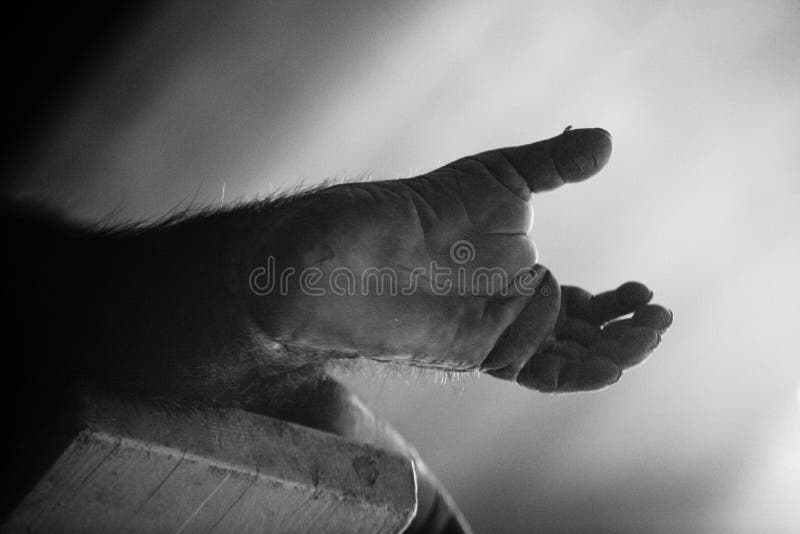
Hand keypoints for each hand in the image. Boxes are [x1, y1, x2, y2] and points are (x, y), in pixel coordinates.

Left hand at [243, 127, 671, 390]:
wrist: (363, 247)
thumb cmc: (426, 206)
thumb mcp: (499, 176)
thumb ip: (552, 164)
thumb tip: (606, 140)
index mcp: (526, 279)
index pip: (587, 306)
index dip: (621, 304)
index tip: (648, 291)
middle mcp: (517, 315)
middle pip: (587, 337)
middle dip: (628, 331)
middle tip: (657, 315)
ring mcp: (502, 336)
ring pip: (571, 359)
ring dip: (613, 353)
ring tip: (645, 334)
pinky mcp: (483, 353)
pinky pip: (539, 373)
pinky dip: (577, 375)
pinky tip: (609, 367)